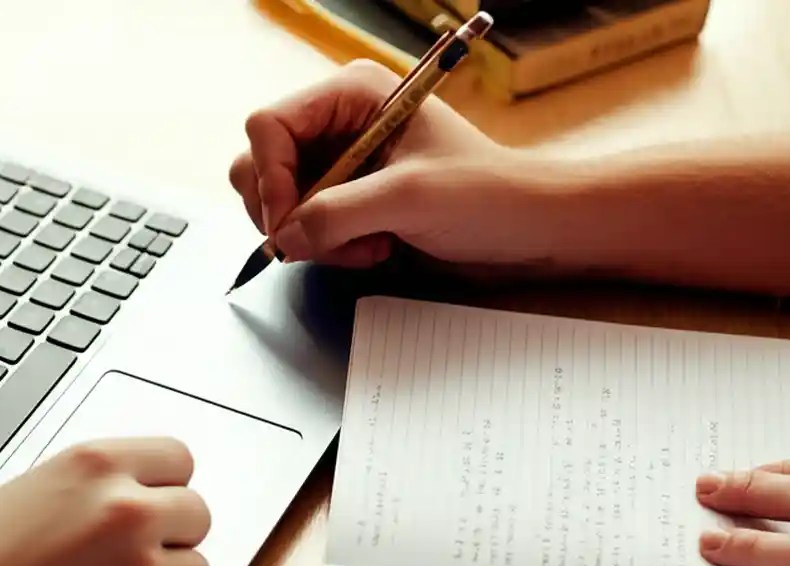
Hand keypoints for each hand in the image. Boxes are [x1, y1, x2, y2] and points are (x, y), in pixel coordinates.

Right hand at [228, 59, 540, 268]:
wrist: (529, 226)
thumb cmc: (487, 194)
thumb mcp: (408, 199)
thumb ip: (337, 214)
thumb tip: (282, 237)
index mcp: (351, 93)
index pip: (269, 126)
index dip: (268, 177)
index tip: (287, 224)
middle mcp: (338, 120)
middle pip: (261, 163)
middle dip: (285, 211)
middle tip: (321, 242)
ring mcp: (340, 160)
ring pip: (278, 200)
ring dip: (310, 235)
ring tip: (361, 246)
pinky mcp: (347, 196)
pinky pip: (304, 224)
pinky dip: (325, 246)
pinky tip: (371, 249)